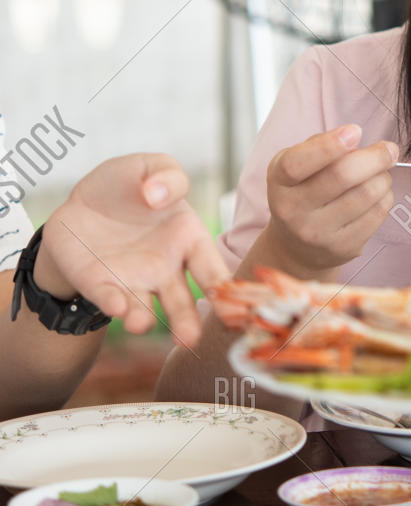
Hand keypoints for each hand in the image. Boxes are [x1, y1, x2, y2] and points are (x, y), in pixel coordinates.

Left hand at [34, 155, 228, 348]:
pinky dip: (112, 302)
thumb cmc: (128, 186)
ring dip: (143, 319)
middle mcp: (164, 269)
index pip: (212, 270)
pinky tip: (116, 306)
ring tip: (142, 324)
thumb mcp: (151, 166)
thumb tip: (159, 197)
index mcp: (187, 240)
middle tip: (191, 339)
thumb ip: (169, 175)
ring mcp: (131, 281)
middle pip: (181, 302)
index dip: (225, 290)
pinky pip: (107, 296)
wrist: (81, 202)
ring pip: (142, 308)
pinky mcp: (98, 283)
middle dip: (187, 322)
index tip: (234, 306)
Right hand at [262, 124, 398, 277]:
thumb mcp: (296, 165)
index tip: (355, 130)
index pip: (298, 163)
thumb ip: (319, 146)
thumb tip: (356, 141)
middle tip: (389, 148)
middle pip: (342, 176)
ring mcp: (318, 233)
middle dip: (375, 157)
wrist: (297, 247)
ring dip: (383, 177)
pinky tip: (379, 193)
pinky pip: (378, 214)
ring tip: (381, 172)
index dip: (329, 145)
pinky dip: (386, 196)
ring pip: (367, 194)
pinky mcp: (344, 248)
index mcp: (279, 182)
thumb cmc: (301, 192)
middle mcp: (293, 211)